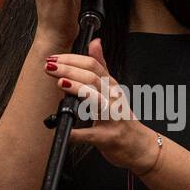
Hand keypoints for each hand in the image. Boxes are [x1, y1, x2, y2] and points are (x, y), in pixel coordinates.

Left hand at [45, 38, 156, 171]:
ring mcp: (112, 118)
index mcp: (111, 86)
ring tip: (60, 83)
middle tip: (50, 66)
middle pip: (93, 78)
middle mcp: (113, 98)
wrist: (139, 147)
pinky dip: (75, 133)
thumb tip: (94, 42)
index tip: (53, 58)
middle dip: (69, 70)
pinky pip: (90, 135)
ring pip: (97, 99)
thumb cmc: (123, 119)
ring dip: (78, 89)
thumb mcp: (113, 90)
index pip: (93, 65)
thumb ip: (102, 66)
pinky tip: (62, 128)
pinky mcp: (108, 138)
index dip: (72, 59)